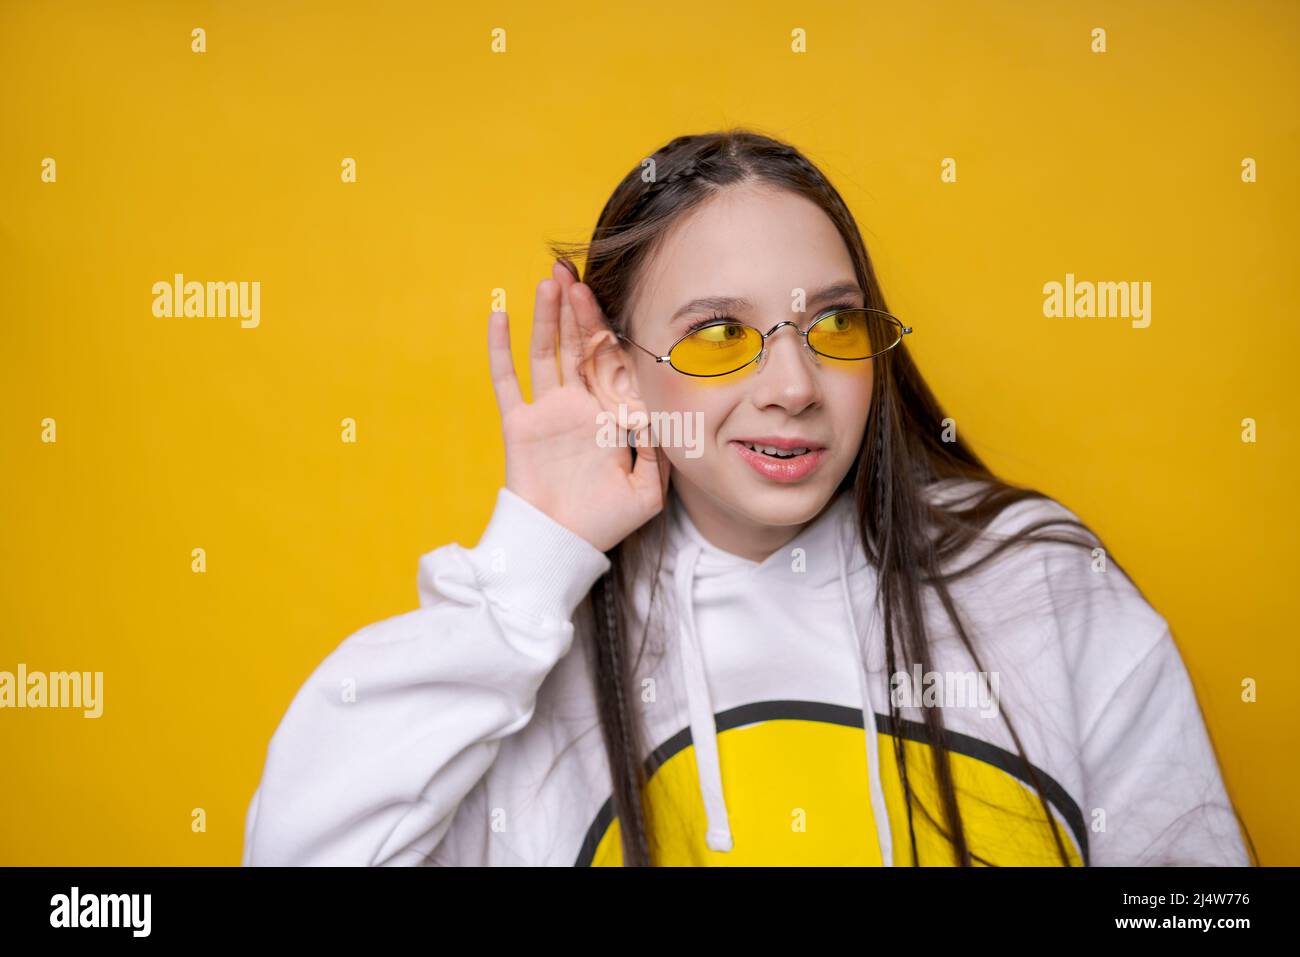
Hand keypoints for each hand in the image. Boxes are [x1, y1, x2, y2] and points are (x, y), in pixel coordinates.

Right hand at [486, 261, 668, 552]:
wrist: (560, 546)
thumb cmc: (605, 523)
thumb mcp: (648, 491)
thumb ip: (659, 452)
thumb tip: (663, 413)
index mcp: (611, 416)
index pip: (612, 363)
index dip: (611, 331)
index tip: (613, 298)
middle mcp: (579, 407)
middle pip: (579, 347)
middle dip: (579, 311)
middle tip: (574, 274)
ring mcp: (547, 412)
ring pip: (546, 353)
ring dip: (547, 318)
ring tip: (549, 282)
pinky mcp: (518, 423)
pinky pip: (506, 379)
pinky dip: (500, 348)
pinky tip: (499, 315)